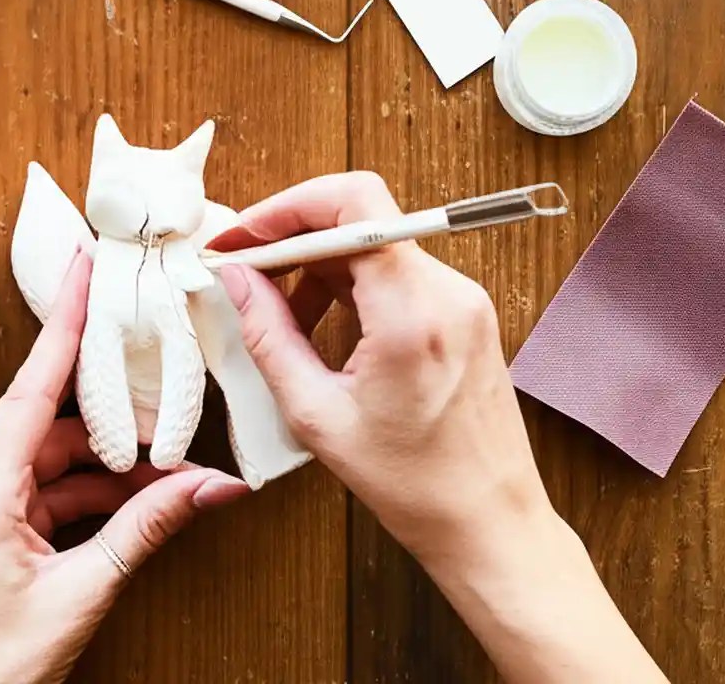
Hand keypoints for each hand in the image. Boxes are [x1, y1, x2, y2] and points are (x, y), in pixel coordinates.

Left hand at [0, 252, 248, 683]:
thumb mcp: (81, 593)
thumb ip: (145, 530)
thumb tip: (205, 488)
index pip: (28, 389)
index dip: (63, 326)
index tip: (83, 273)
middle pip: (42, 417)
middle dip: (102, 402)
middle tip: (150, 375)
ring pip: (45, 454)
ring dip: (101, 458)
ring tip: (160, 463)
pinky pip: (38, 486)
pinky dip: (83, 489)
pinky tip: (129, 499)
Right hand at [209, 172, 547, 562]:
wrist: (487, 521)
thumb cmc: (413, 484)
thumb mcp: (317, 415)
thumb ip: (269, 336)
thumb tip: (237, 280)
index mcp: (413, 314)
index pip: (354, 203)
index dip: (287, 207)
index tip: (245, 237)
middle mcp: (447, 292)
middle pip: (359, 220)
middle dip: (292, 240)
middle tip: (245, 273)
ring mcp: (463, 300)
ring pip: (374, 246)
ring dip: (318, 268)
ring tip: (281, 318)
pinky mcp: (465, 314)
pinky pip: (396, 275)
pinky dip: (350, 288)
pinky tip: (322, 329)